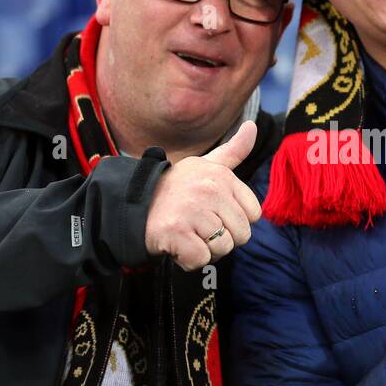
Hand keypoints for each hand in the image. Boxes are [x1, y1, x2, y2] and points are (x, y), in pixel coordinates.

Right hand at [144, 120, 260, 270]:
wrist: (132, 203)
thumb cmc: (175, 189)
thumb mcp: (206, 165)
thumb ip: (233, 151)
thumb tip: (252, 125)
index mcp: (222, 177)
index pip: (253, 215)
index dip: (235, 221)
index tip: (215, 214)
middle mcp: (210, 190)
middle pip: (241, 235)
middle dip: (222, 238)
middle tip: (198, 227)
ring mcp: (193, 211)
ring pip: (222, 249)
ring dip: (205, 250)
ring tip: (188, 234)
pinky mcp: (176, 232)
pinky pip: (200, 259)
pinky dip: (188, 260)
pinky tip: (177, 244)